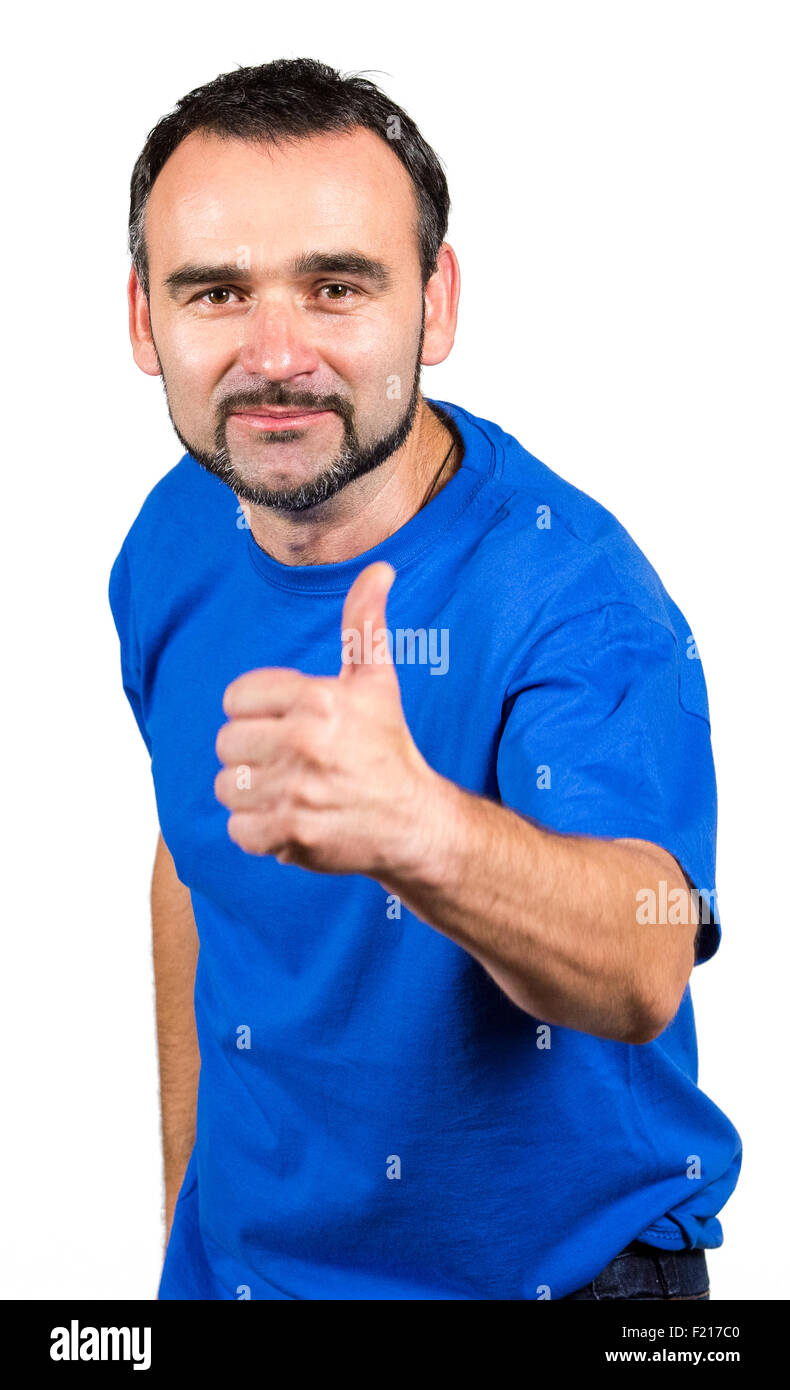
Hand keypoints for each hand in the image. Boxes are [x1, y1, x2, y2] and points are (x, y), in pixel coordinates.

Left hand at [214, 561, 440, 876]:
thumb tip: (379, 569)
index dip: (257, 713)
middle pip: (227, 743)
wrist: (414, 822)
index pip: (236, 698)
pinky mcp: (291, 833)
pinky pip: (239, 829)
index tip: (287, 725)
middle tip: (291, 762)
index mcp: (319, 698)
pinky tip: (289, 819)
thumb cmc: (387, 747)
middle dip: (253, 754)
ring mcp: (297, 790)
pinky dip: (258, 830)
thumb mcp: (376, 682)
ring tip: (289, 791)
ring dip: (253, 793)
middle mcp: (306, 741)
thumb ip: (363, 625)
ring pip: (228, 786)